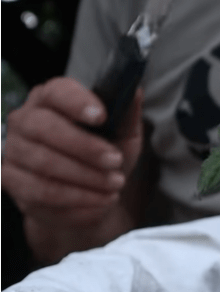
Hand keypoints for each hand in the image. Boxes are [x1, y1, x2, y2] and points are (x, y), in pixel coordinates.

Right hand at [1, 77, 143, 255]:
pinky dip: (78, 199)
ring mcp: (13, 150)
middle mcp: (25, 119)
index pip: (57, 91)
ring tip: (115, 184)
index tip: (102, 116)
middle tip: (115, 161)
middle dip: (86, 147)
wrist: (89, 195)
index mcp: (51, 98)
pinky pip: (43, 192)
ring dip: (86, 177)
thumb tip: (135, 91)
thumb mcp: (123, 134)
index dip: (78, 102)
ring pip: (45, 163)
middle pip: (45, 128)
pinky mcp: (11, 180)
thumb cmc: (104, 156)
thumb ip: (127, 113)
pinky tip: (101, 200)